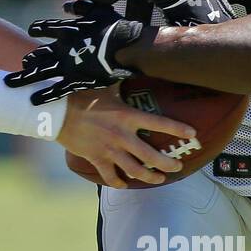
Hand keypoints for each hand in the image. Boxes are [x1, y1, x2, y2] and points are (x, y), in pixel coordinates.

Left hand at [5, 0, 142, 103]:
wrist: (127, 46)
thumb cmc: (116, 25)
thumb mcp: (98, 9)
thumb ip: (80, 7)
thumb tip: (65, 6)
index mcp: (67, 30)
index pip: (45, 28)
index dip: (37, 28)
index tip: (33, 30)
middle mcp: (62, 48)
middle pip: (38, 54)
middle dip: (29, 59)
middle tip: (24, 63)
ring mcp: (67, 65)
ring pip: (40, 72)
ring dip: (24, 78)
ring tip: (10, 83)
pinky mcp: (76, 80)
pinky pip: (57, 89)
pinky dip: (44, 95)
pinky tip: (32, 100)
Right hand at [58, 88, 196, 187]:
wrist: (57, 113)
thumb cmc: (82, 97)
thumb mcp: (107, 88)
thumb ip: (124, 84)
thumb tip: (137, 67)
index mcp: (127, 116)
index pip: (159, 123)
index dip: (178, 129)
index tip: (192, 134)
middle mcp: (122, 136)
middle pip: (151, 156)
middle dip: (168, 165)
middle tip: (177, 167)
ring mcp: (109, 150)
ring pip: (135, 170)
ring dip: (149, 177)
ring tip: (158, 179)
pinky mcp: (96, 159)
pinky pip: (111, 176)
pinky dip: (119, 183)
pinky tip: (125, 184)